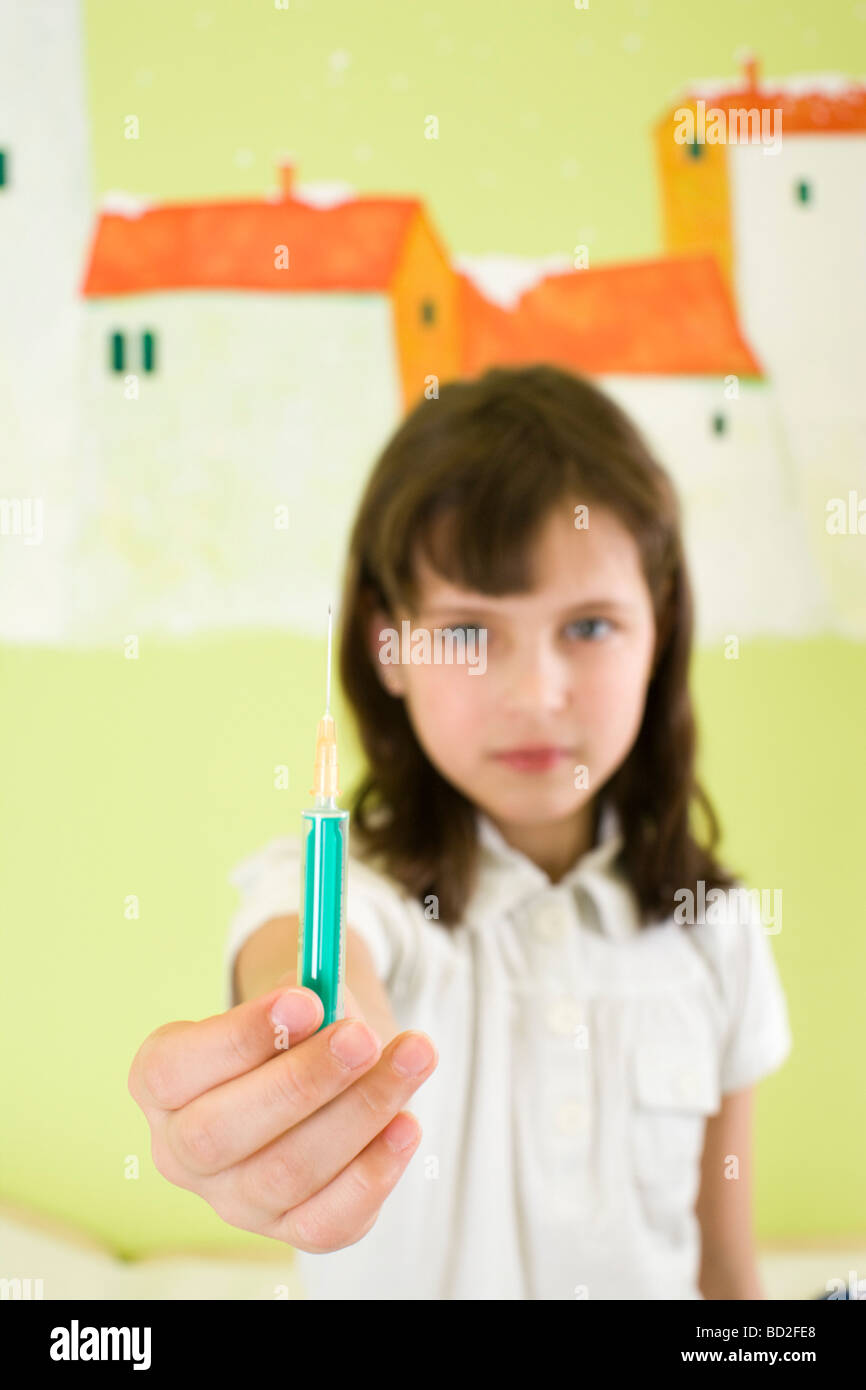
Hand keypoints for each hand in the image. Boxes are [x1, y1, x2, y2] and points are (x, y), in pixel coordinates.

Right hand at [128, 970, 437, 1251]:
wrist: (324, 1069)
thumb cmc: (300, 1025)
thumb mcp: (294, 997)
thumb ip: (306, 1001)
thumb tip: (332, 1013)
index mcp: (161, 1082)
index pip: (173, 1070)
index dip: (238, 1037)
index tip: (307, 999)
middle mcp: (182, 1151)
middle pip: (220, 1133)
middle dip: (301, 1081)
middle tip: (361, 1037)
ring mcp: (234, 1200)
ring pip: (286, 1172)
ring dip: (359, 1111)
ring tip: (412, 1057)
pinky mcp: (291, 1231)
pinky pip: (329, 1221)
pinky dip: (374, 1172)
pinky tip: (407, 1124)